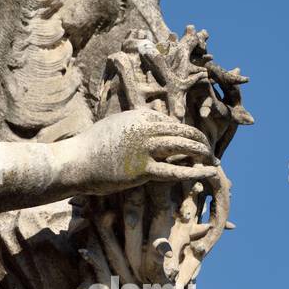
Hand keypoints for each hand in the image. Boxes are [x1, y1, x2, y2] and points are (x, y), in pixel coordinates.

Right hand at [67, 109, 216, 195]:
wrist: (76, 161)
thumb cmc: (92, 145)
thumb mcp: (115, 125)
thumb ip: (135, 125)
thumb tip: (152, 126)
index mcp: (140, 115)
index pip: (172, 122)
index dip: (184, 133)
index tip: (192, 141)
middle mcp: (146, 129)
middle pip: (183, 131)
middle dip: (200, 140)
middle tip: (209, 150)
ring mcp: (145, 149)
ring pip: (183, 147)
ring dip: (202, 153)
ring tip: (212, 159)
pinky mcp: (143, 170)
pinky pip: (175, 170)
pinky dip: (195, 171)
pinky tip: (208, 172)